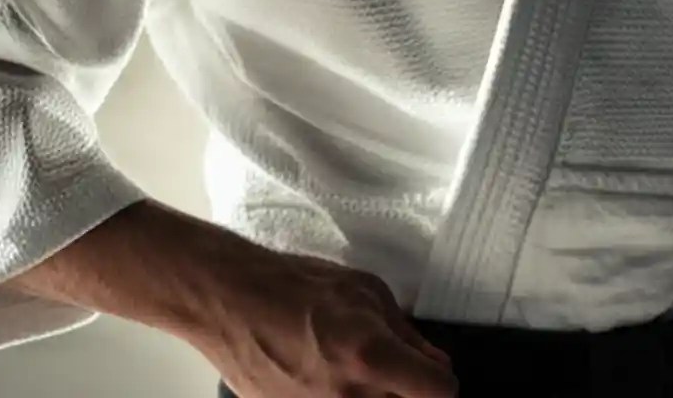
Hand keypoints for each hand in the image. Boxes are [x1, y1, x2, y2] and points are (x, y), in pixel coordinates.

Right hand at [189, 250, 457, 397]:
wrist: (231, 302)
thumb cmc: (298, 286)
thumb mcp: (367, 291)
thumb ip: (407, 334)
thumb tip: (433, 363)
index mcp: (372, 357)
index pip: (440, 393)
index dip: (441, 380)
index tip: (431, 371)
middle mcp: (349, 397)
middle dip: (407, 390)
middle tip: (393, 370)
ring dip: (374, 394)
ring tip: (352, 369)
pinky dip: (342, 396)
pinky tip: (325, 377)